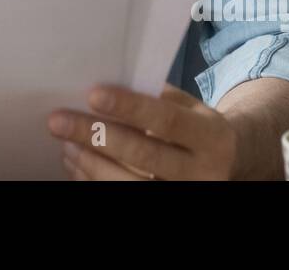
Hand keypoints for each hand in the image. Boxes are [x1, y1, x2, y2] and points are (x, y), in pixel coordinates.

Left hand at [47, 83, 237, 179]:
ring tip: (65, 144)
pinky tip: (76, 164)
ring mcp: (185, 193)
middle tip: (58, 121)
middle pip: (144, 156)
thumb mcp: (190, 108)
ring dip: (91, 163)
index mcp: (212, 137)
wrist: (229, 165)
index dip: (130, 107)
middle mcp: (203, 171)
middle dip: (97, 137)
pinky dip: (93, 180)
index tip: (93, 94)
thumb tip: (105, 82)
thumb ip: (156, 97)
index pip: (168, 120)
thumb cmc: (196, 128)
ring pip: (130, 185)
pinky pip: (124, 198)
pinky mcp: (167, 205)